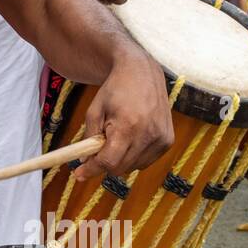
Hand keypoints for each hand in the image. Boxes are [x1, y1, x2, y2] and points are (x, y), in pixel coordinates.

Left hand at [73, 45, 172, 180]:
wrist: (142, 72)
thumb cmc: (115, 90)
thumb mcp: (95, 110)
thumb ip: (89, 138)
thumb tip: (86, 162)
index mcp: (128, 126)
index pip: (108, 161)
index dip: (92, 169)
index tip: (79, 174)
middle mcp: (148, 135)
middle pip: (120, 168)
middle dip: (104, 162)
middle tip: (97, 149)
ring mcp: (161, 139)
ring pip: (133, 167)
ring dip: (120, 159)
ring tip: (117, 136)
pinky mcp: (168, 140)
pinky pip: (145, 161)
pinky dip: (134, 156)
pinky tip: (131, 137)